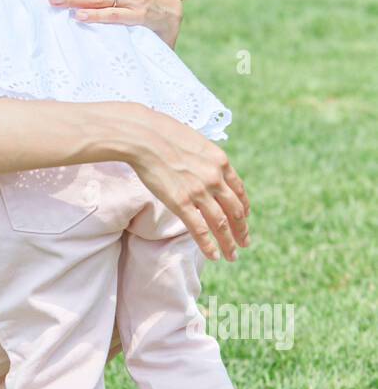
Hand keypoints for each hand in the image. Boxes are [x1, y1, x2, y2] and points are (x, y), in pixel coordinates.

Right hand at [127, 108, 250, 261]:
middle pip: (235, 210)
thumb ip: (203, 157)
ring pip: (221, 224)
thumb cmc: (162, 132)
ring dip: (229, 243)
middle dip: (241, 229)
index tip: (245, 218)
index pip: (239, 190)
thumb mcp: (195, 140)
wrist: (143, 135)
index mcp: (220, 161)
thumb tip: (201, 163)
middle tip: (244, 243)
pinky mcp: (181, 202)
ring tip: (232, 256)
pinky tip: (214, 256)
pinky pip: (199, 229)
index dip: (244, 207)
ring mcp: (199, 191)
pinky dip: (208, 245)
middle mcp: (215, 178)